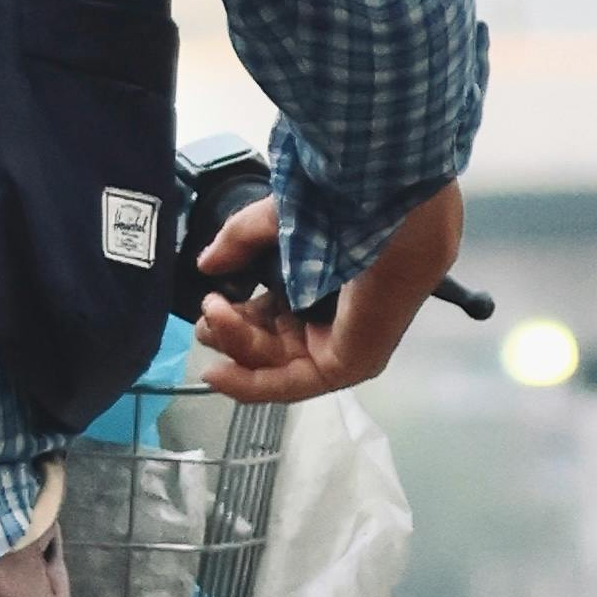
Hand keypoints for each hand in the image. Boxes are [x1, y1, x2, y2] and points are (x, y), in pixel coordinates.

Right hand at [185, 180, 462, 404]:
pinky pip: (290, 384)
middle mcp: (328, 318)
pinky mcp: (346, 365)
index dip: (235, 314)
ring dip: (234, 343)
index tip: (209, 301)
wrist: (390, 217)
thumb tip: (206, 263)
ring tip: (213, 315)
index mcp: (317, 284)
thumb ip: (241, 241)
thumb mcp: (279, 223)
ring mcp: (339, 345)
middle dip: (229, 334)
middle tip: (207, 314)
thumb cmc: (346, 211)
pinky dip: (249, 384)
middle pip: (266, 343)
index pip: (269, 315)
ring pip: (271, 361)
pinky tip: (216, 374)